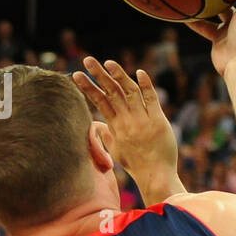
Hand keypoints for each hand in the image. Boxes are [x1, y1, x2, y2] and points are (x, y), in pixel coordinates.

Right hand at [72, 57, 182, 200]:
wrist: (155, 175)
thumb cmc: (134, 163)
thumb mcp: (115, 150)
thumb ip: (105, 134)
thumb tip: (96, 124)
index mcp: (115, 126)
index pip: (99, 102)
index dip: (87, 87)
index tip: (76, 74)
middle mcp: (127, 121)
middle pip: (111, 92)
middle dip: (98, 75)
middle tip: (87, 59)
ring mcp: (142, 120)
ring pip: (129, 92)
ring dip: (119, 75)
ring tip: (108, 62)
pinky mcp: (158, 121)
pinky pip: (151, 99)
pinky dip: (145, 85)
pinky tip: (139, 72)